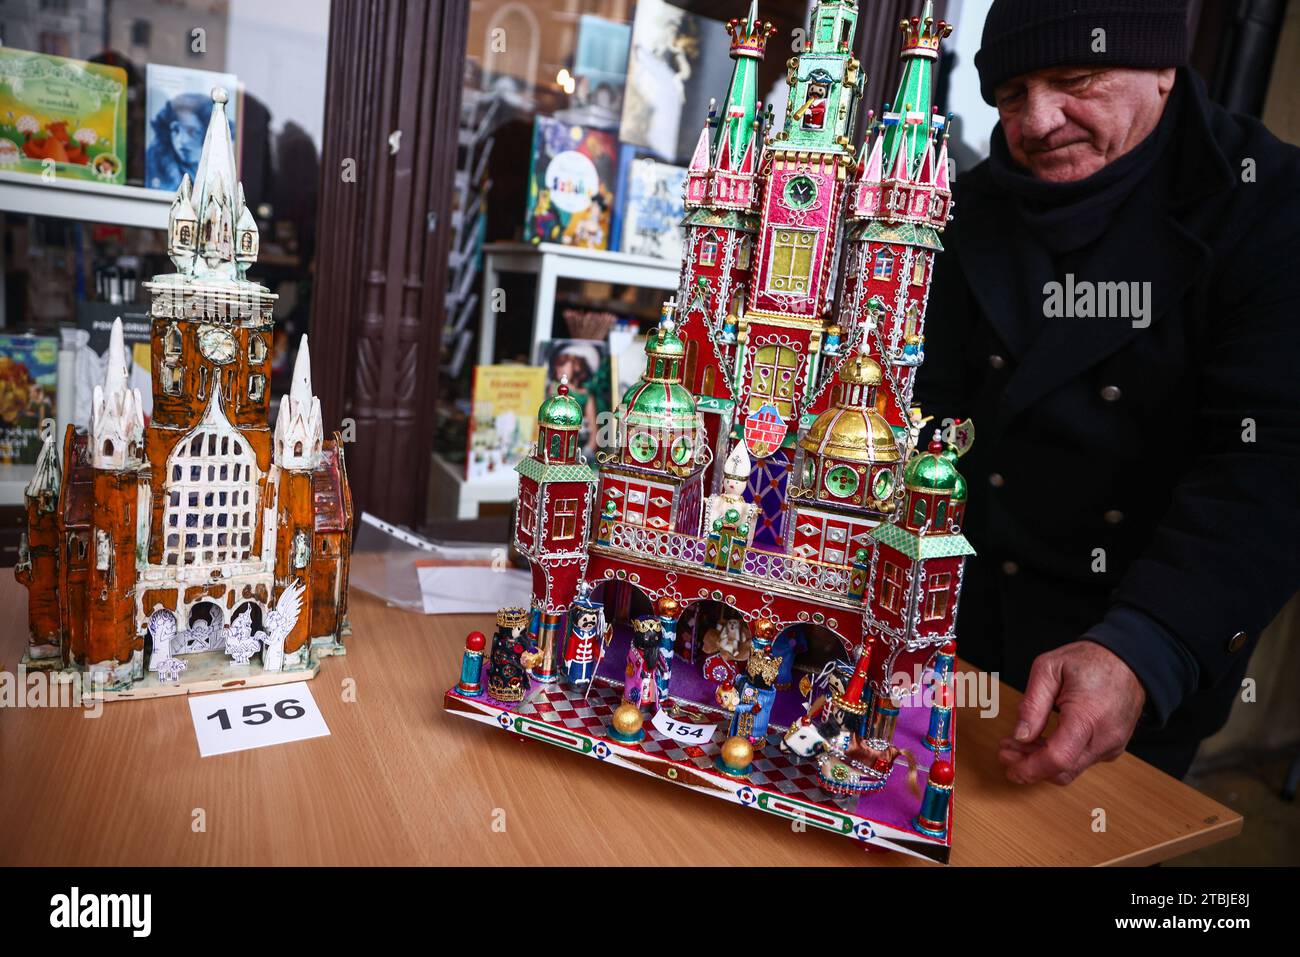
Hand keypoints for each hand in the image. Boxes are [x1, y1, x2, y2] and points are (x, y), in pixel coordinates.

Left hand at [998, 640, 1145, 785]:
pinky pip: (1082, 761)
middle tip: (1005, 750)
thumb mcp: (1048, 668)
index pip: (1058, 758)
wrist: (1128, 660)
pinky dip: (1059, 757)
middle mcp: (1105, 738)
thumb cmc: (1090, 660)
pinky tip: (1041, 743)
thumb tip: (1020, 735)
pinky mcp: (1113, 748)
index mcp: (1088, 716)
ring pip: (1071, 769)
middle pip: (1062, 770)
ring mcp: (1112, 746)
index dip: (1029, 768)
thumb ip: (1032, 704)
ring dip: (1042, 763)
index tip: (1009, 765)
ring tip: (1017, 745)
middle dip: (1029, 766)